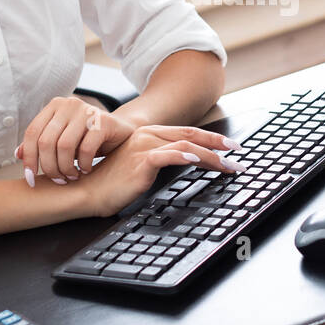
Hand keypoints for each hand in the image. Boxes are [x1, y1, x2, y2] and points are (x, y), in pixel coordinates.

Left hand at [16, 96, 138, 185]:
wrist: (121, 131)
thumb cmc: (88, 138)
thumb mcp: (62, 140)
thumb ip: (41, 145)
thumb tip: (18, 154)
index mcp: (55, 106)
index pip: (32, 133)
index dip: (29, 158)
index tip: (31, 178)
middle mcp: (69, 104)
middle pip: (46, 141)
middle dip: (49, 167)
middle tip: (58, 180)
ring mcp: (87, 110)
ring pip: (64, 146)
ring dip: (66, 168)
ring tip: (71, 176)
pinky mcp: (104, 121)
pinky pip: (86, 148)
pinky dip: (83, 164)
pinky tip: (86, 169)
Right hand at [80, 124, 244, 217]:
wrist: (87, 192)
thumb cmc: (112, 183)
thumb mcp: (140, 166)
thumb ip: (160, 159)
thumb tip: (186, 161)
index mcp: (147, 134)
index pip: (185, 132)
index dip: (209, 137)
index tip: (229, 145)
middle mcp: (146, 136)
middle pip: (190, 134)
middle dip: (218, 142)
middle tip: (237, 151)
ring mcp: (143, 147)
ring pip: (185, 146)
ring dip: (211, 156)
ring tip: (227, 165)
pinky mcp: (140, 161)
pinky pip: (167, 155)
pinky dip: (184, 156)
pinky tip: (196, 159)